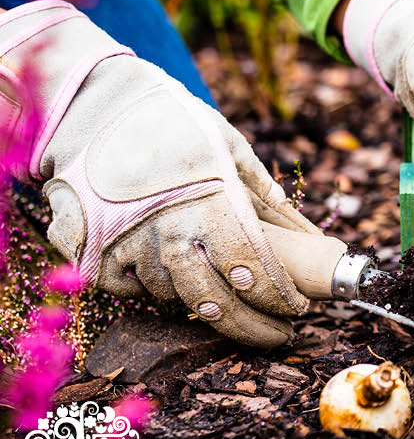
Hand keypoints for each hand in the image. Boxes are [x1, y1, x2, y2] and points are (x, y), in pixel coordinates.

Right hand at [0, 1, 319, 346]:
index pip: (253, 270)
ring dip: (199, 303)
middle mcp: (166, 231)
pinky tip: (163, 278)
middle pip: (214, 302)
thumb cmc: (172, 122)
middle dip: (251, 326)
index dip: (278, 296)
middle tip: (277, 335)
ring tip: (224, 298)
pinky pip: (120, 288)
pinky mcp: (86, 248)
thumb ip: (261, 190)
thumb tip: (301, 228)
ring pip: (168, 297)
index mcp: (209, 205)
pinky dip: (141, 288)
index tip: (297, 307)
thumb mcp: (227, 144)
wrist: (93, 103)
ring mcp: (123, 243)